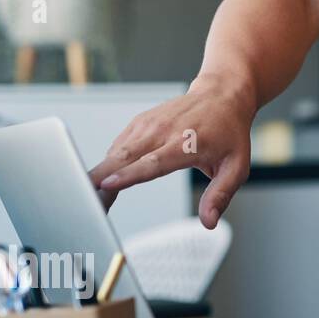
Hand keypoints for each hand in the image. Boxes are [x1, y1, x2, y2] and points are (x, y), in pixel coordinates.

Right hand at [87, 73, 255, 228]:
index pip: (152, 163)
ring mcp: (148, 125)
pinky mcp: (139, 123)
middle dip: (100, 179)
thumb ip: (220, 194)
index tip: (106, 186)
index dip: (128, 175)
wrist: (222, 95)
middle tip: (82, 203)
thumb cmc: (229, 133)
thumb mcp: (236, 167)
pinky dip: (107, 164)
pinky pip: (117, 146)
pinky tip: (103, 180)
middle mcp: (163, 132)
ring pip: (115, 152)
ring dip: (99, 174)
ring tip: (86, 198)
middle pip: (124, 157)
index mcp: (186, 144)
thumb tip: (208, 222)